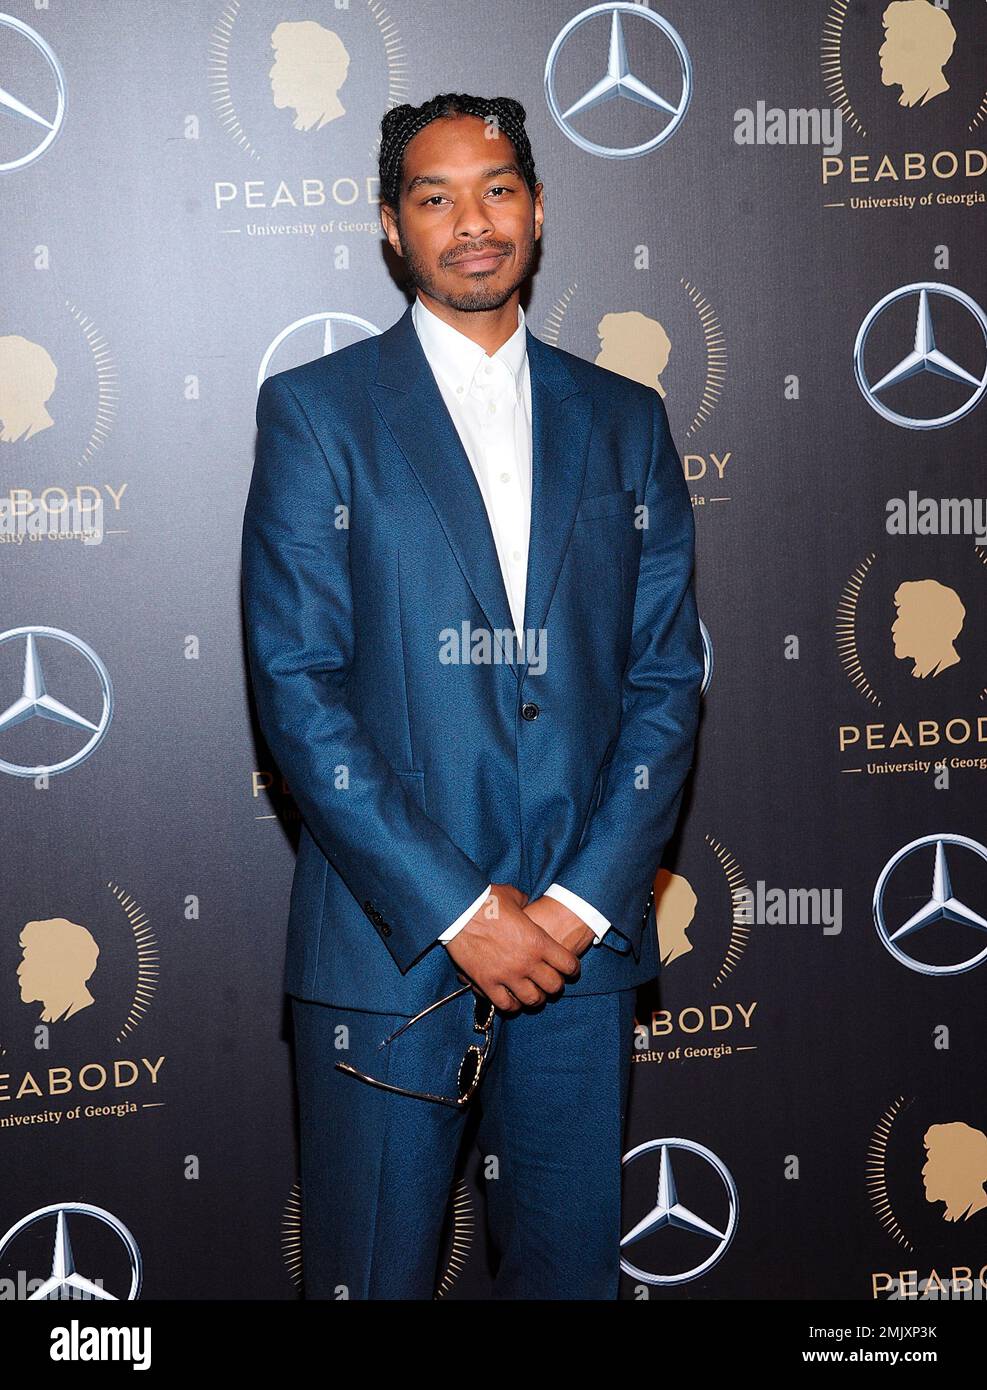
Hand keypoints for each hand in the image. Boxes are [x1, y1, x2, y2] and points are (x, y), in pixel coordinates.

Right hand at [444, 883, 581, 1012]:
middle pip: (553, 986)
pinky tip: (512, 1000)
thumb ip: (526, 903)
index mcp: (538, 941)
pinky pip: (506, 1004)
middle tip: (551, 983)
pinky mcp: (487, 983)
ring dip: (535, 998)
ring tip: (533, 994)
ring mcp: (507, 975)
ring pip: (532, 999)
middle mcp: (527, 962)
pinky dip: (512, 1005)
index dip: (572, 969)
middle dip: (555, 986)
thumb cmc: (486, 900)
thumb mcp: (513, 897)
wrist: (458, 911)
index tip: (570, 970)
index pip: (568, 964)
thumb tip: (527, 903)